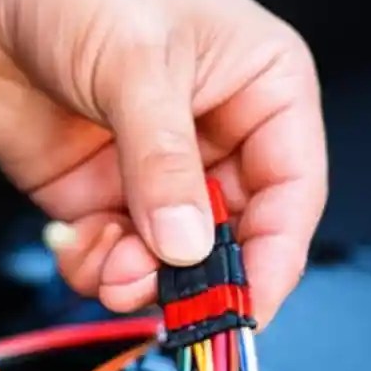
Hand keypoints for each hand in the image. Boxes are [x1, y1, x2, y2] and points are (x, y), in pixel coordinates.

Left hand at [0, 0, 326, 323]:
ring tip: (112, 270)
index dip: (274, 257)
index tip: (248, 305)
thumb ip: (163, 163)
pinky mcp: (105, 195)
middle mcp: (218, 140)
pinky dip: (98, 268)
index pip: (292, 192)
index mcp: (263, 93)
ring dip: (142, 280)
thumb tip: (186, 243)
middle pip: (235, 239)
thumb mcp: (137, 66)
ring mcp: (159, 174)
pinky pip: (117, 257)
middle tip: (169, 300)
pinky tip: (78, 245)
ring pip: (173, 260)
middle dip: (198, 277)